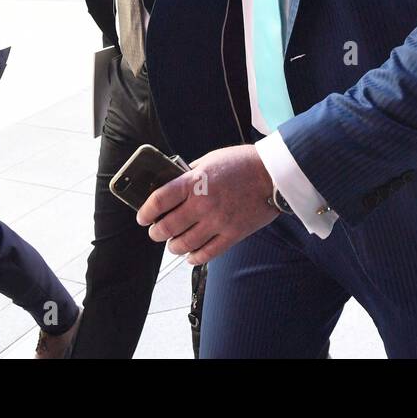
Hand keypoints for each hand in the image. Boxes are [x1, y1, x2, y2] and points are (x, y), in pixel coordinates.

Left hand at [136, 145, 278, 264]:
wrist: (273, 174)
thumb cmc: (242, 163)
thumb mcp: (210, 160)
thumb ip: (190, 174)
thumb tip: (173, 183)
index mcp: (194, 182)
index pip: (160, 200)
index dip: (146, 211)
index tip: (142, 217)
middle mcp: (203, 204)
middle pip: (168, 227)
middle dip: (157, 232)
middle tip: (155, 232)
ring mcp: (218, 221)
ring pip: (185, 244)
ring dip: (173, 247)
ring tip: (172, 244)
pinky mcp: (233, 234)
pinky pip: (208, 253)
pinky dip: (195, 257)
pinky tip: (190, 255)